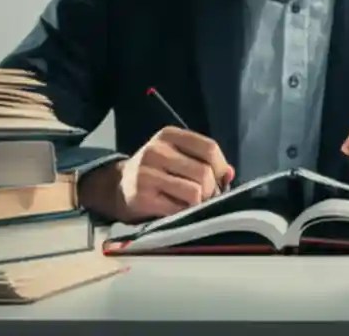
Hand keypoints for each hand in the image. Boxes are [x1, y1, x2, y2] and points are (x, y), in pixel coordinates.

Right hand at [79, 127, 234, 223]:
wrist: (118, 187)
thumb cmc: (157, 171)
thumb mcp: (177, 156)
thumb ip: (204, 161)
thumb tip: (230, 174)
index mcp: (169, 135)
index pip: (209, 148)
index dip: (222, 167)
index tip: (221, 179)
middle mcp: (157, 150)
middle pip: (204, 172)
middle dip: (212, 190)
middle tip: (207, 197)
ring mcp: (147, 173)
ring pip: (195, 191)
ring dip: (200, 203)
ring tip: (193, 204)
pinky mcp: (143, 197)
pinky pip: (179, 209)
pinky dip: (186, 213)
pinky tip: (178, 210)